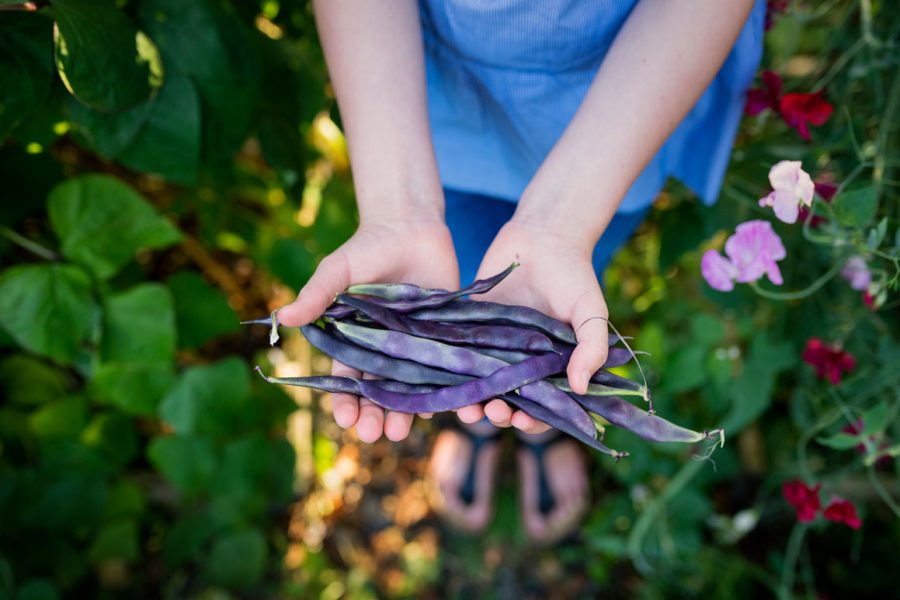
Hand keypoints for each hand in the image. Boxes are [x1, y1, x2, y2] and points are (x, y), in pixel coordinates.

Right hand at [277, 218, 458, 442]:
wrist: (411, 227)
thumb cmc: (367, 248)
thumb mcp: (338, 269)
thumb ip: (316, 295)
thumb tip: (283, 318)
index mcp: (354, 340)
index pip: (346, 380)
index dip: (344, 402)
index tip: (345, 418)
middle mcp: (383, 349)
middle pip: (377, 393)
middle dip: (373, 416)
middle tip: (374, 435)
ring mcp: (413, 345)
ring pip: (408, 389)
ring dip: (403, 413)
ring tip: (399, 432)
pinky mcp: (443, 337)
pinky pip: (441, 370)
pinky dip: (439, 390)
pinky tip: (436, 408)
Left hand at [458, 219, 609, 433]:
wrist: (542, 235)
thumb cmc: (574, 274)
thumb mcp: (591, 310)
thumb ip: (591, 347)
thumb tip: (581, 388)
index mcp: (553, 366)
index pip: (544, 407)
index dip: (534, 421)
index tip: (523, 420)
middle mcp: (522, 362)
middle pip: (508, 402)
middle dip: (498, 414)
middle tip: (491, 412)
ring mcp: (495, 348)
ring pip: (480, 386)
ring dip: (471, 402)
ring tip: (464, 407)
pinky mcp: (471, 329)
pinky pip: (458, 356)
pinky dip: (449, 371)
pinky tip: (441, 380)